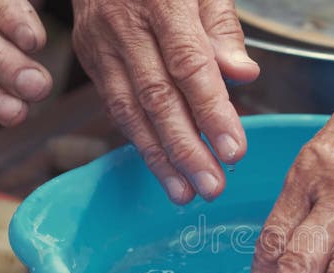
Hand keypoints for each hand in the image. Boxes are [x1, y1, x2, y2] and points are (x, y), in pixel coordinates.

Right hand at [72, 0, 259, 203]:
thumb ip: (223, 28)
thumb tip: (243, 75)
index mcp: (161, 2)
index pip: (189, 66)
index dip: (212, 112)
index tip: (234, 151)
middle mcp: (124, 26)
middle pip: (157, 97)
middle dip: (187, 149)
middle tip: (212, 187)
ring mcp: (101, 44)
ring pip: (129, 110)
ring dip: (159, 158)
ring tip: (186, 193)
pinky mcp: (90, 59)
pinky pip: (115, 107)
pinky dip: (140, 141)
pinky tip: (163, 169)